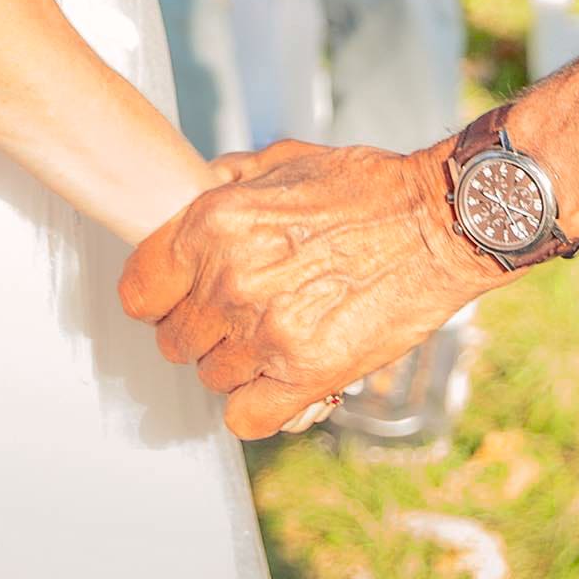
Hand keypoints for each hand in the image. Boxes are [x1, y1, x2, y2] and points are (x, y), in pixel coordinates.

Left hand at [121, 137, 492, 440]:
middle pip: (174, 340)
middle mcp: (229, 280)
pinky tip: (283, 379)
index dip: (159, 297)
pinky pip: (246, 417)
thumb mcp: (283, 161)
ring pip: (212, 377)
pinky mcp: (307, 374)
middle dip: (203, 330)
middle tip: (242, 315)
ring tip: (276, 338)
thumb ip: (225, 181)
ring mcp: (266, 331)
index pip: (139, 292)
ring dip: (238, 366)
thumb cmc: (367, 188)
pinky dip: (260, 405)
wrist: (439, 222)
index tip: (182, 296)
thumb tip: (192, 193)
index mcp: (212, 224)